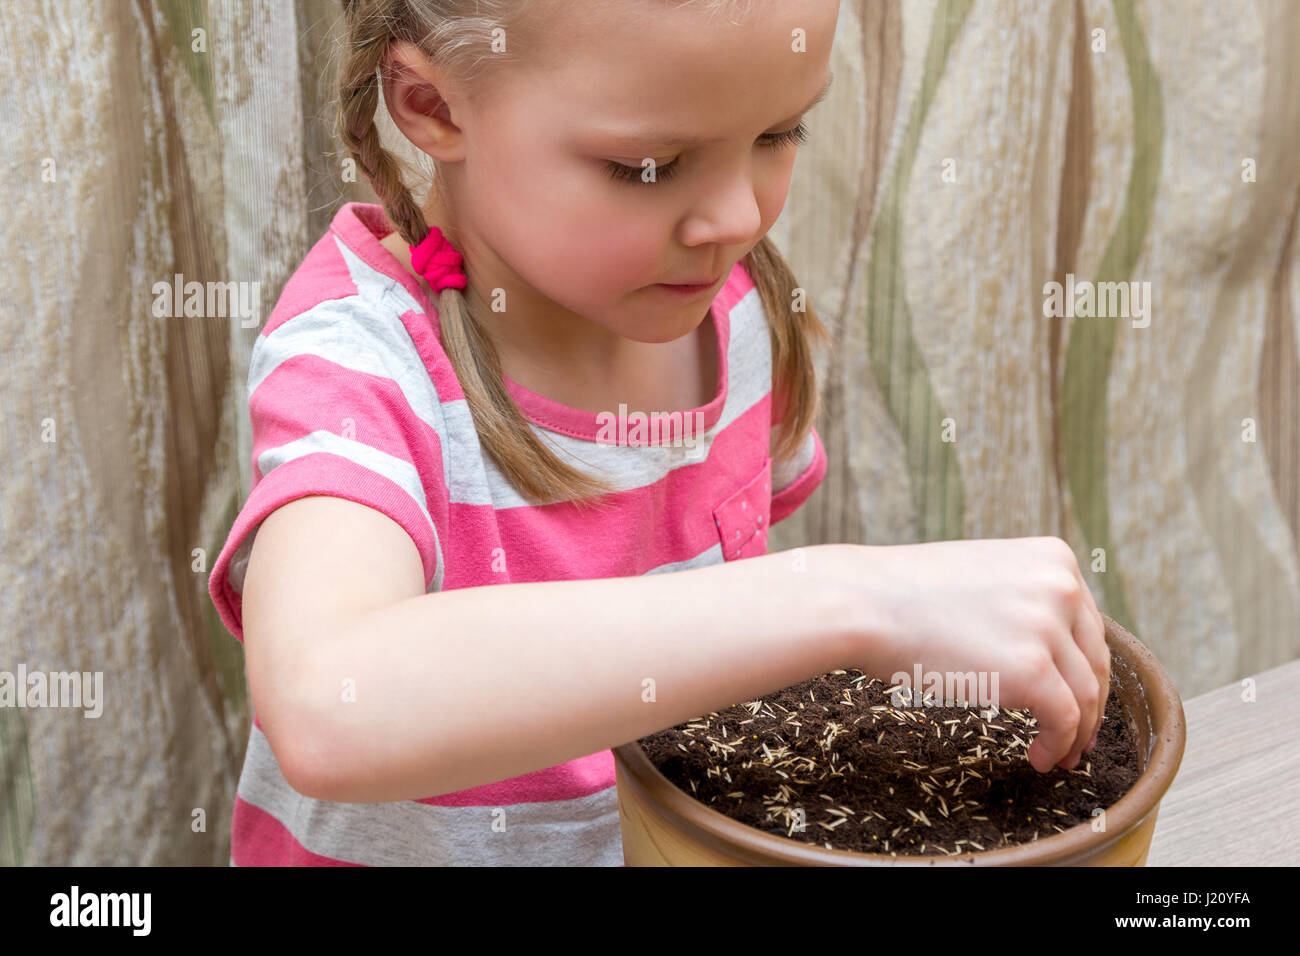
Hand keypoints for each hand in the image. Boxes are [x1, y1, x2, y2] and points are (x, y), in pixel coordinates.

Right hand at [833, 537, 1109, 772]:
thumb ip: (1022, 600)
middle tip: (1080, 739)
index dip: (1087, 670)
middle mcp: (1062, 586)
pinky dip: (1058, 745)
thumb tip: (1044, 648)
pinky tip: (1038, 758)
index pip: (1088, 624)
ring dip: (1076, 734)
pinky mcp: (1032, 671)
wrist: (864, 604)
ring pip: (1086, 696)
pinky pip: (1064, 719)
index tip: (1082, 699)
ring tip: (1057, 756)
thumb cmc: (905, 595)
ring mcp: (1049, 628)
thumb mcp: (983, 576)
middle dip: (1092, 706)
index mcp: (1054, 558)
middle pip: (1095, 660)